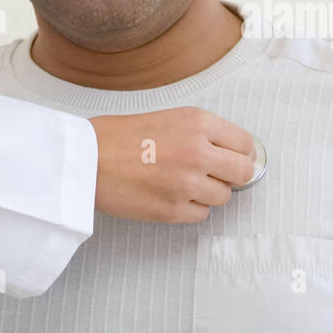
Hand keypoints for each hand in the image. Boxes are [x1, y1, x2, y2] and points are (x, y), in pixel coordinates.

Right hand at [89, 106, 256, 222]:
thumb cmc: (120, 136)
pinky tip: (170, 195)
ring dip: (207, 192)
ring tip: (181, 182)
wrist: (87, 158)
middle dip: (232, 175)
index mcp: (198, 122)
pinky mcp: (174, 210)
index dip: (240, 153)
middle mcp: (199, 152)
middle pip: (243, 173)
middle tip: (214, 174)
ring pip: (223, 197)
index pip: (246, 144)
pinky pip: (202, 214)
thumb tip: (233, 153)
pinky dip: (191, 208)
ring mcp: (188, 183)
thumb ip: (202, 133)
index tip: (233, 158)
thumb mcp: (169, 118)